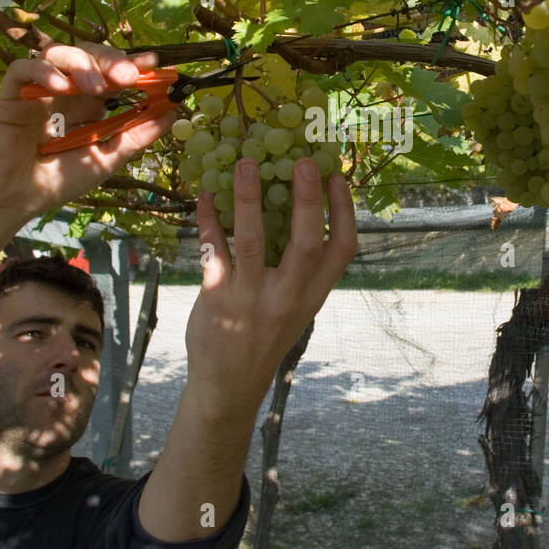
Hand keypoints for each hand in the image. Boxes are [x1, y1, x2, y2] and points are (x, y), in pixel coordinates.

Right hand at [0, 43, 173, 218]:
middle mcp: (66, 88)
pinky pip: (23, 69)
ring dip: (83, 66)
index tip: (155, 64)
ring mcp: (39, 88)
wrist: (17, 200)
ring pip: (59, 54)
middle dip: (112, 61)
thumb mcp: (106, 159)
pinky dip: (43, 72)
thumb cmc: (59, 179)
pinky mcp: (11, 93)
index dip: (134, 64)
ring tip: (99, 88)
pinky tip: (60, 86)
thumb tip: (173, 114)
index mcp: (90, 101)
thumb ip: (136, 138)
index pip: (113, 72)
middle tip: (130, 76)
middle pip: (90, 56)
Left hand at [184, 156, 357, 420]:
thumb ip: (302, 269)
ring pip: (254, 241)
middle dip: (307, 200)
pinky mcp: (217, 300)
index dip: (344, 211)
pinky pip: (213, 251)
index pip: (343, 250)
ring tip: (245, 163)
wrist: (229, 386)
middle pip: (306, 243)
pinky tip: (204, 194)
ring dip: (249, 198)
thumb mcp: (297, 308)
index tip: (336, 176)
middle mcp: (289, 297)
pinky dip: (208, 220)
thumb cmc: (265, 337)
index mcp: (314, 294)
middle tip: (302, 161)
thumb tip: (299, 209)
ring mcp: (252, 299)